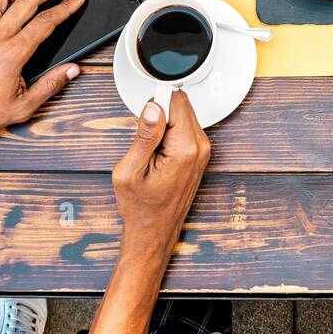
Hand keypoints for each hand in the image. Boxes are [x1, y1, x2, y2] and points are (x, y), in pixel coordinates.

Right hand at [112, 91, 210, 257]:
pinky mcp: (199, 155)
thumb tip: (153, 107)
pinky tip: (158, 155)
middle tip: (144, 140)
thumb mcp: (130, 171)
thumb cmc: (141, 208)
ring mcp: (202, 152)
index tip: (143, 119)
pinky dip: (168, 135)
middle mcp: (200, 148)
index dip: (155, 104)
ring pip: (182, 115)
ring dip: (163, 125)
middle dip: (159, 113)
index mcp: (185, 149)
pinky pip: (184, 129)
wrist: (153, 232)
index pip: (176, 100)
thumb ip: (144, 136)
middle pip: (181, 105)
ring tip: (150, 152)